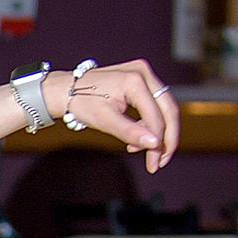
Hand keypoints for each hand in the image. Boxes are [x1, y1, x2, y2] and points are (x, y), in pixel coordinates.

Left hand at [48, 58, 179, 174]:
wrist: (69, 90)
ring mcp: (144, 74)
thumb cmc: (82, 103)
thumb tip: (154, 144)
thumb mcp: (105, 121)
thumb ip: (130, 132)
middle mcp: (143, 73)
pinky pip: (154, 105)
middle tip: (160, 161)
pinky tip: (135, 138)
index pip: (155, 116)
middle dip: (166, 139)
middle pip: (168, 109)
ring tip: (136, 149)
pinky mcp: (141, 80)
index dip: (158, 143)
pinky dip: (148, 124)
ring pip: (163, 108)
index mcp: (135, 80)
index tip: (154, 164)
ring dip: (156, 133)